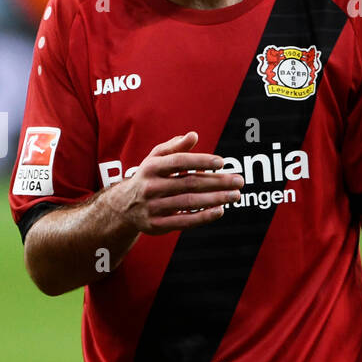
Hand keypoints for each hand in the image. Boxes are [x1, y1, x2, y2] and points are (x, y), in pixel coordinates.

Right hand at [102, 132, 242, 234]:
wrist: (122, 207)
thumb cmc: (147, 178)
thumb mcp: (154, 160)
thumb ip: (174, 147)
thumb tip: (194, 135)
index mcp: (151, 167)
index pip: (179, 162)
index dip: (201, 161)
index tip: (222, 162)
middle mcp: (151, 187)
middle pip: (189, 183)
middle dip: (217, 181)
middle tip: (239, 180)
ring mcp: (153, 207)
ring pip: (189, 202)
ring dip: (215, 199)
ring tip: (235, 195)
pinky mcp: (156, 225)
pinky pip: (183, 221)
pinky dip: (203, 216)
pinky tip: (220, 210)